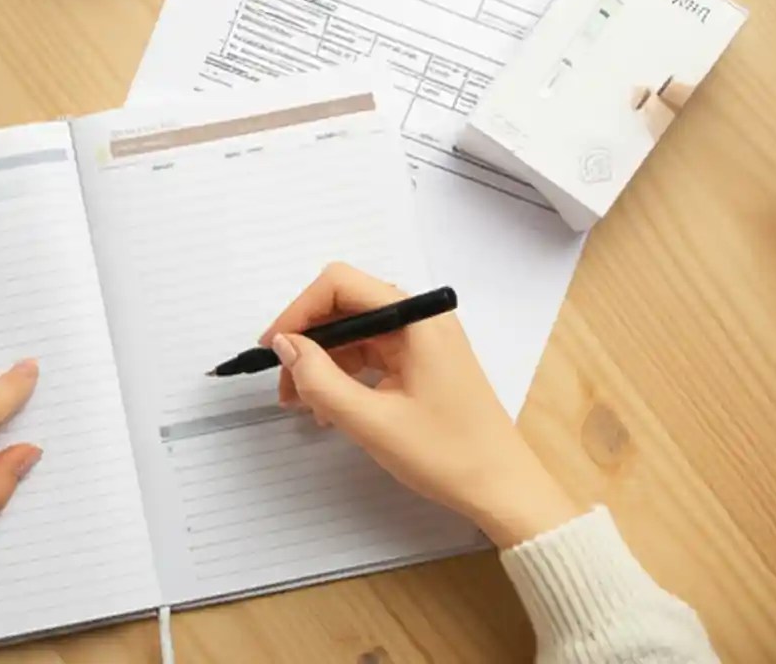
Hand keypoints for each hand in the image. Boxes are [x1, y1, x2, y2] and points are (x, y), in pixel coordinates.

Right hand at [262, 263, 580, 547]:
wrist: (502, 489)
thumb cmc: (448, 455)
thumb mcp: (371, 421)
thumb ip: (321, 379)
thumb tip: (285, 345)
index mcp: (417, 319)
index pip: (341, 285)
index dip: (299, 311)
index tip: (273, 348)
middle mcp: (421, 319)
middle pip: (345, 306)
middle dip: (308, 341)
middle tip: (283, 383)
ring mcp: (422, 341)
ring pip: (354, 334)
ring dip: (322, 362)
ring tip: (302, 403)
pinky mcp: (421, 363)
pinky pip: (370, 355)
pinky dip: (343, 376)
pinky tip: (329, 407)